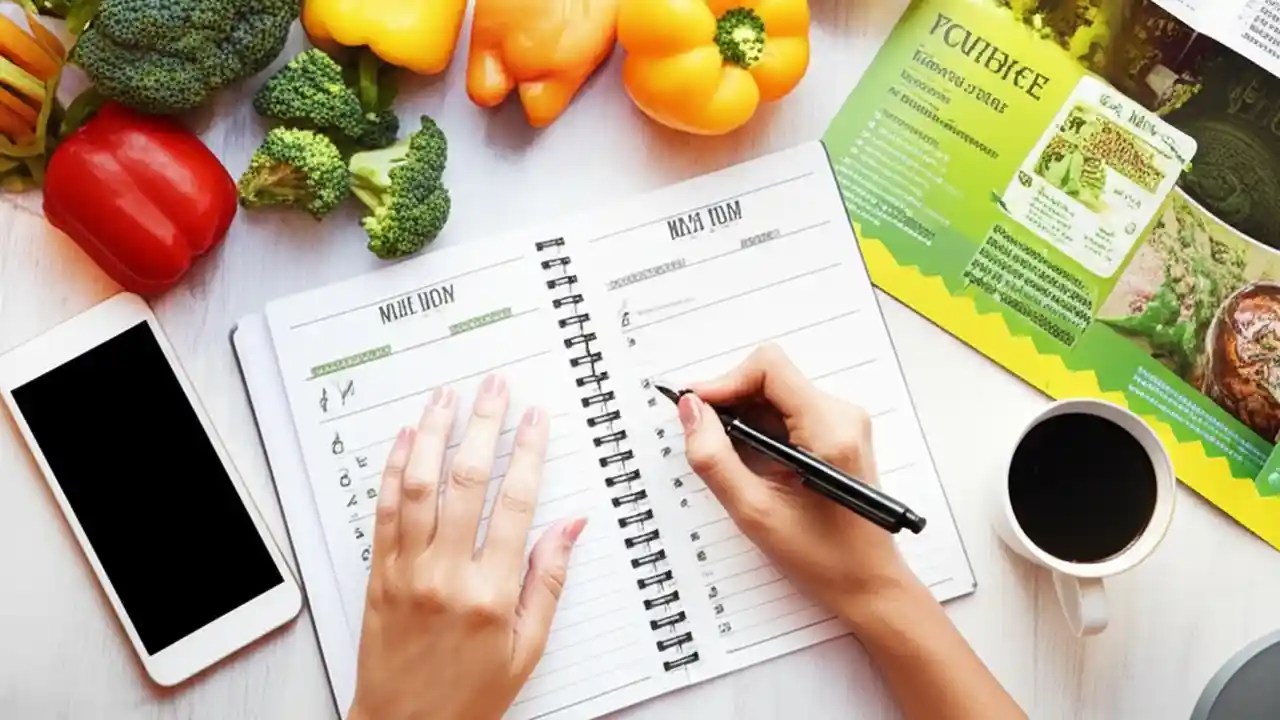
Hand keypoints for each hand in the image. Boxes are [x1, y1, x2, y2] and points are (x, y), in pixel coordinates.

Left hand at [349, 376, 586, 719]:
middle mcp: (446, 574)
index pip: (515, 503)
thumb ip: (547, 581)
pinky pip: (385, 510)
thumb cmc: (469, 697)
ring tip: (446, 398)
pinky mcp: (379, 574)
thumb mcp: (526, 648)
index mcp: (490, 593)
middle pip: (466, 480)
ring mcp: (407, 571)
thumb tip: (571, 526)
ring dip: (433, 434)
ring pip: (419, 485)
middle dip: (483, 425)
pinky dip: (394, 470)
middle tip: (493, 388)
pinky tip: (406, 440)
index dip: (528, 453)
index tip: (535, 420)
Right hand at [680, 344, 918, 622]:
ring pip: (775, 394)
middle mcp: (841, 416)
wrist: (868, 585)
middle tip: (704, 439)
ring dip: (743, 418)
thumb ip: (714, 458)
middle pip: (770, 377)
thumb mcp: (755, 512)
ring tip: (729, 460)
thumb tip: (690, 411)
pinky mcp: (836, 434)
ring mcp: (841, 423)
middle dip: (730, 401)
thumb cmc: (823, 558)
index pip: (769, 368)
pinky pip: (787, 412)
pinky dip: (759, 429)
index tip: (695, 409)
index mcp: (829, 429)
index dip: (724, 381)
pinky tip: (750, 465)